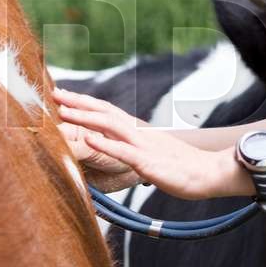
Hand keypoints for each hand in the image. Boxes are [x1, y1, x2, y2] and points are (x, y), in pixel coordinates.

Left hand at [52, 87, 233, 200]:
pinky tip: (89, 138)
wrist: (212, 173)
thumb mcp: (154, 155)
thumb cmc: (183, 168)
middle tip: (53, 93)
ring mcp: (144, 146)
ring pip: (110, 126)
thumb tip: (122, 149)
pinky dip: (105, 144)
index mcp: (139, 131)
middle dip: (78, 103)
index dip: (85, 103)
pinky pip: (124, 152)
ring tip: (63, 111)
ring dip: (85, 118)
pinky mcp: (149, 163)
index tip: (63, 95)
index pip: (107, 112)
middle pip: (104, 112)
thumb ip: (136, 150)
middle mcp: (139, 133)